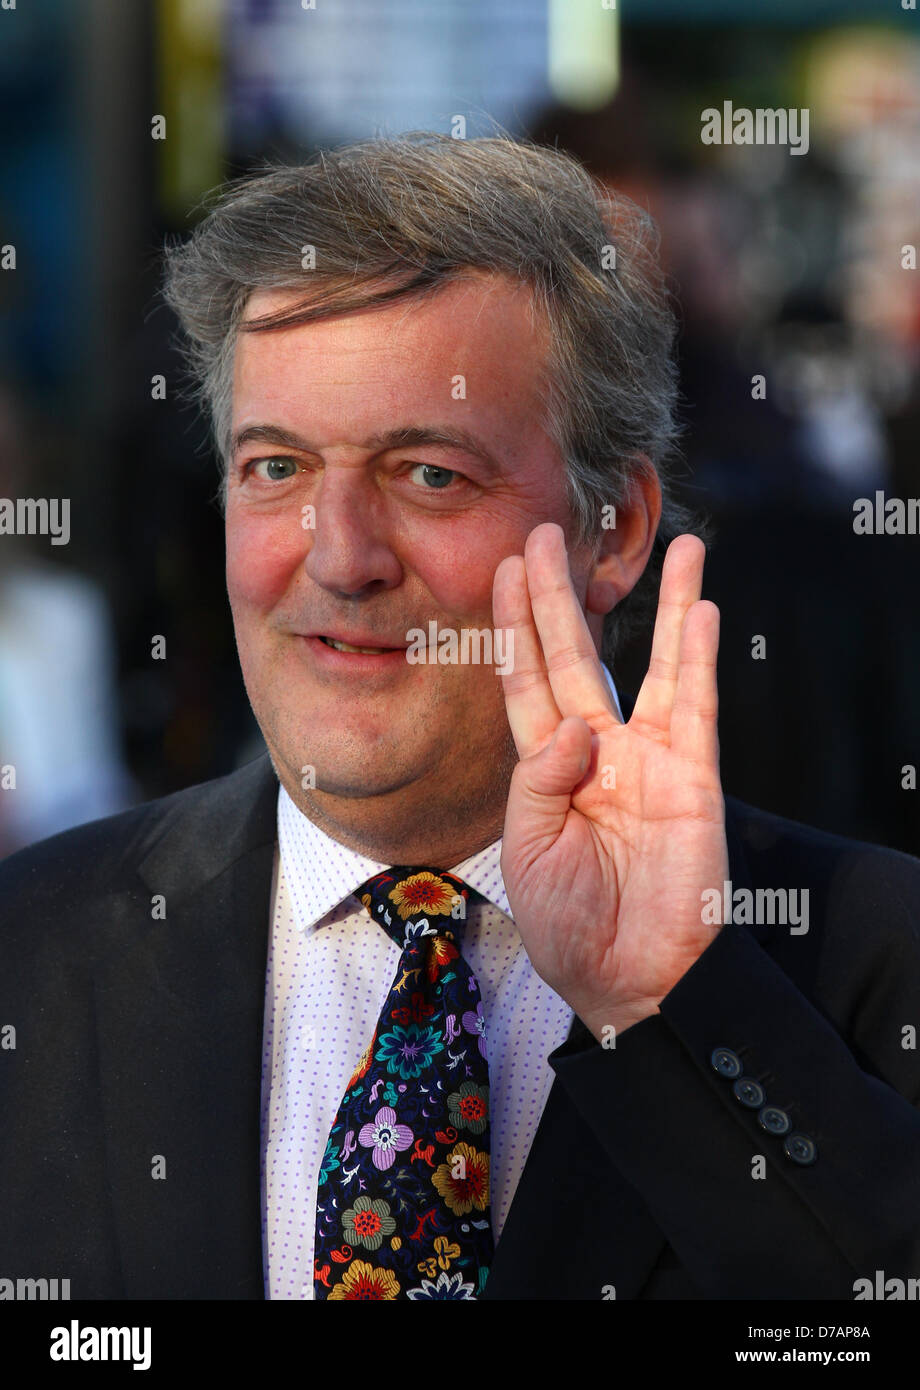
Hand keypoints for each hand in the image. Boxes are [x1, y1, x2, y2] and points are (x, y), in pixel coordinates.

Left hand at [492, 524, 728, 1042]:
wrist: (628, 978)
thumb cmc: (569, 924)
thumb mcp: (528, 851)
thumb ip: (539, 781)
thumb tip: (578, 727)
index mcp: (546, 768)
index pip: (526, 681)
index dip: (514, 626)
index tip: (502, 569)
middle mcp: (597, 750)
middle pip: (576, 655)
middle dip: (558, 596)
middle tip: (547, 533)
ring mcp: (648, 759)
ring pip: (653, 664)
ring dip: (663, 604)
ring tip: (676, 543)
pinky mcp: (693, 777)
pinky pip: (697, 706)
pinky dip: (698, 657)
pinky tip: (700, 607)